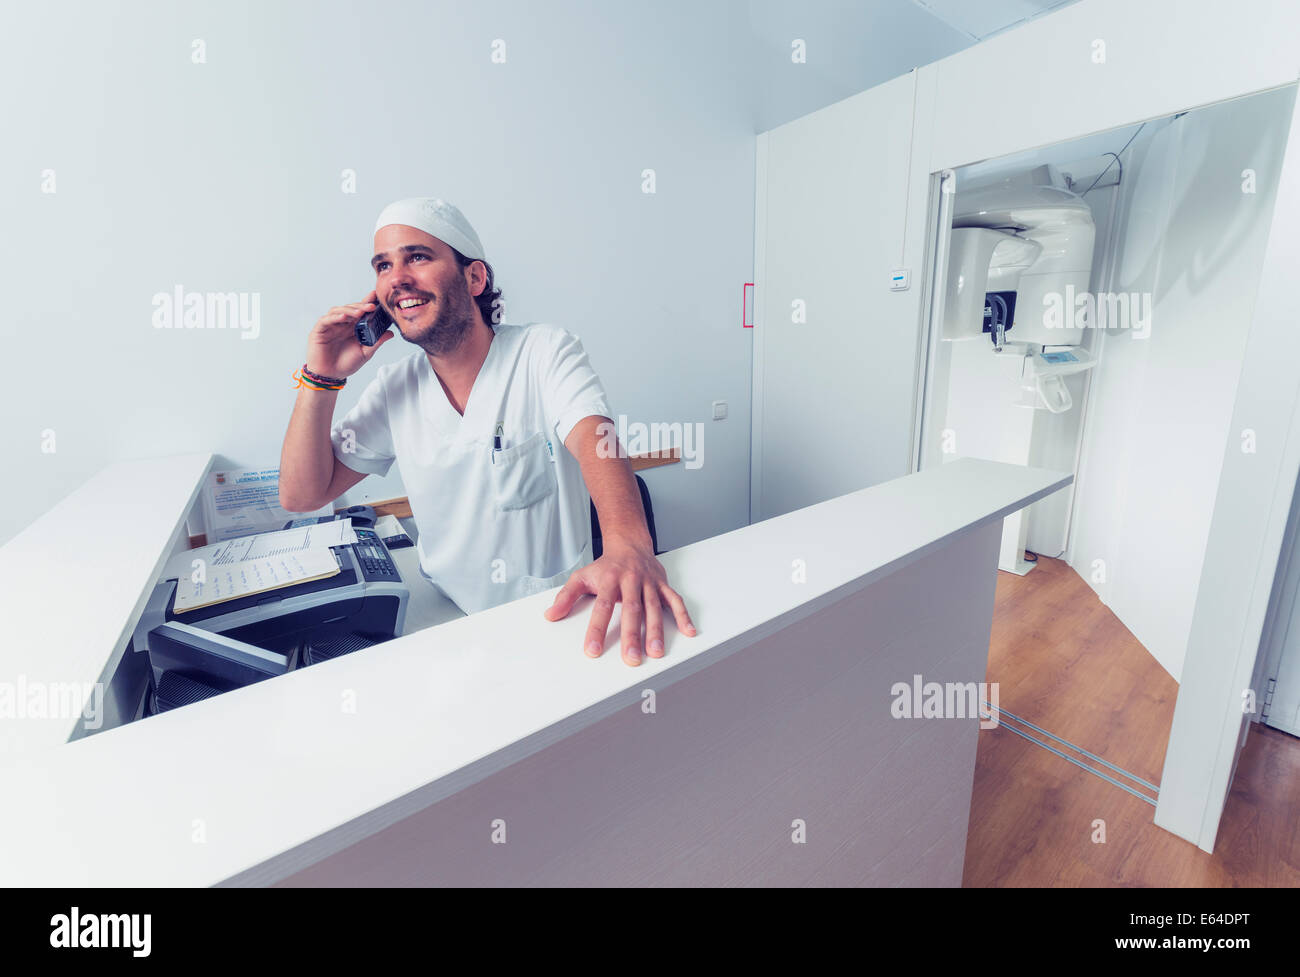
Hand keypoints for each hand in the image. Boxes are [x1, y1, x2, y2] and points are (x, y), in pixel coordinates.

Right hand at [304, 289, 393, 378]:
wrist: (330, 376)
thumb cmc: (345, 364)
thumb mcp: (365, 353)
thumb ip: (376, 342)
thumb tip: (391, 333)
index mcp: (353, 327)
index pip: (360, 311)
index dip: (367, 302)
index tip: (376, 296)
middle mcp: (342, 323)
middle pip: (351, 308)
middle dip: (361, 305)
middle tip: (372, 306)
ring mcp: (330, 325)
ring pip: (339, 310)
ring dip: (350, 310)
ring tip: (360, 312)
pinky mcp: (320, 330)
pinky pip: (326, 320)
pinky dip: (335, 317)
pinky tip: (344, 317)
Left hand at [543, 538, 696, 665]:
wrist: (630, 544)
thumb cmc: (606, 566)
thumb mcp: (581, 577)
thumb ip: (566, 597)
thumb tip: (550, 615)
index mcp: (610, 579)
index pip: (602, 607)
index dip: (597, 629)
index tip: (593, 651)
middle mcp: (631, 580)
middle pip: (632, 610)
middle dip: (631, 635)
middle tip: (631, 659)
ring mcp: (650, 583)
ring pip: (654, 607)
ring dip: (656, 630)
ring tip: (656, 652)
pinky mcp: (663, 584)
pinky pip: (675, 600)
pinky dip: (684, 615)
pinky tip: (689, 632)